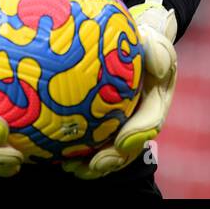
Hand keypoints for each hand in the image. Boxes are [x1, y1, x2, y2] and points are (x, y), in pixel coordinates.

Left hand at [62, 0, 177, 179]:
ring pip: (107, 149)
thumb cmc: (144, 40)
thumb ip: (157, 49)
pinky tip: (53, 153)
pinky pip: (88, 139)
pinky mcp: (100, 122)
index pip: (149, 121)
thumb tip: (153, 57)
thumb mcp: (155, 41)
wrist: (133, 40)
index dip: (137, 135)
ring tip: (71, 168)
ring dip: (91, 164)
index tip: (122, 142)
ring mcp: (120, 123)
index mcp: (154, 102)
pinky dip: (73, 149)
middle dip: (111, 160)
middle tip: (93, 164)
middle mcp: (138, 118)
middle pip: (127, 147)